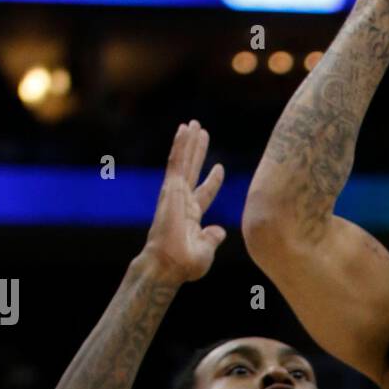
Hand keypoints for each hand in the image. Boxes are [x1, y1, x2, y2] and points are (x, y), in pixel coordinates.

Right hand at [142, 122, 226, 282]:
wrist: (169, 264)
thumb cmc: (185, 265)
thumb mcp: (206, 251)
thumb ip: (212, 238)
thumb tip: (220, 231)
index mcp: (191, 216)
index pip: (204, 193)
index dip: (213, 181)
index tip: (220, 167)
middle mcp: (182, 201)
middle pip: (193, 170)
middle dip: (197, 152)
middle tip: (201, 132)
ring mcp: (176, 193)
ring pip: (183, 161)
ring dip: (188, 142)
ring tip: (193, 123)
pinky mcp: (171, 189)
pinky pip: (176, 162)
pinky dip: (180, 145)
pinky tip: (183, 130)